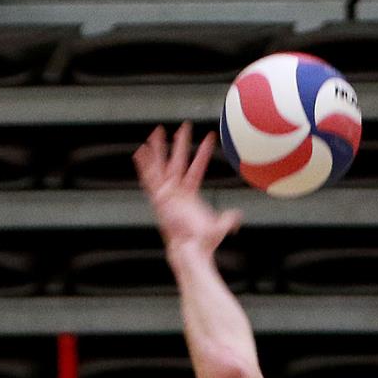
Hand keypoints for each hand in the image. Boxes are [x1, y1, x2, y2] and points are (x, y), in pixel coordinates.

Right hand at [133, 123, 241, 264]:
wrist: (191, 252)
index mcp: (190, 193)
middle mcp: (177, 191)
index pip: (197, 168)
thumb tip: (238, 218)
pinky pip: (149, 179)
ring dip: (159, 149)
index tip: (209, 138)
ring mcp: (166, 194)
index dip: (203, 153)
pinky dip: (144, 166)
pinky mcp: (159, 199)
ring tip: (156, 132)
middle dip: (180, 143)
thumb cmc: (203, 244)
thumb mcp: (219, 228)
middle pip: (178, 161)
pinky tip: (140, 152)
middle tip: (184, 126)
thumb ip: (228, 220)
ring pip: (162, 166)